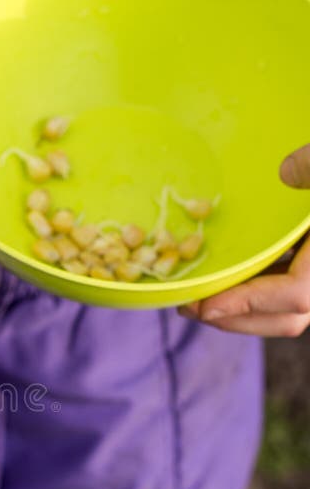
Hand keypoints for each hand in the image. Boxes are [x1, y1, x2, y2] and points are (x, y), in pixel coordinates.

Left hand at [179, 144, 309, 335]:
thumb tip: (290, 169)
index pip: (298, 294)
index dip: (250, 303)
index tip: (206, 306)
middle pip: (288, 317)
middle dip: (235, 319)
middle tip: (189, 308)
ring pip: (286, 315)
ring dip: (240, 315)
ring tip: (196, 303)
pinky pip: (283, 298)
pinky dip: (251, 299)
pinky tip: (220, 286)